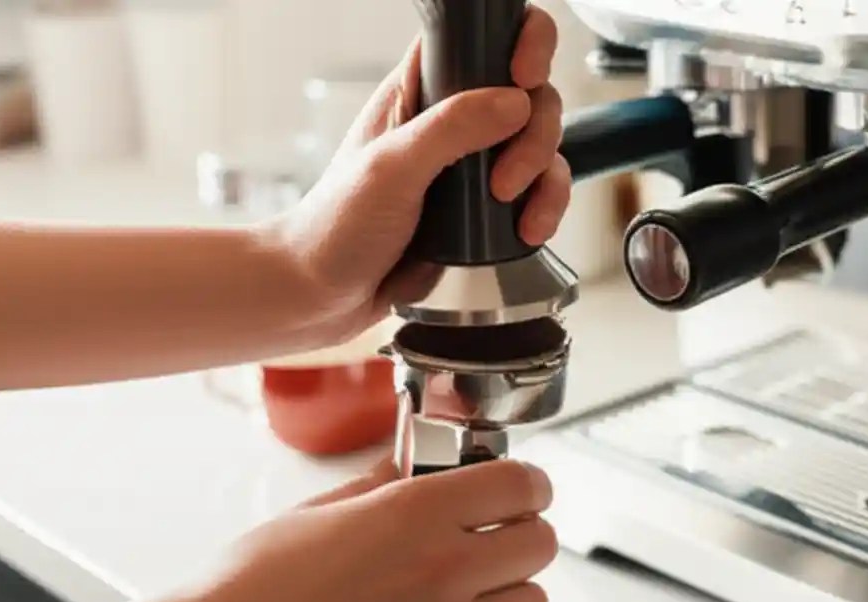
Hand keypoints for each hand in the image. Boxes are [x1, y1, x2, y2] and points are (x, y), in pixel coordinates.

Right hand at [194, 460, 558, 601]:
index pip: (521, 485)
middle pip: (541, 543)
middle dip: (524, 534)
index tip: (522, 490)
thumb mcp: (317, 512)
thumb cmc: (251, 589)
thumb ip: (381, 486)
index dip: (529, 484)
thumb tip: (413, 468)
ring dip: (512, 593)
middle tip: (497, 538)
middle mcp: (439, 570)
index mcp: (412, 513)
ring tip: (476, 591)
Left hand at [272, 7, 569, 344]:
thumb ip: (451, 128)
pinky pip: (538, 192)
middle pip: (529, 95)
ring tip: (515, 210)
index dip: (518, 42)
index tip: (523, 76)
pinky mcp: (484, 209)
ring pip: (540, 145)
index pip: (481, 38)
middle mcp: (451, 121)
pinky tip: (527, 230)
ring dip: (545, 176)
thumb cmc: (334, 226)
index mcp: (419, 90)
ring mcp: (472, 165)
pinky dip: (546, 207)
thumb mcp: (390, 168)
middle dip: (536, 132)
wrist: (322, 297)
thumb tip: (515, 102)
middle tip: (506, 177)